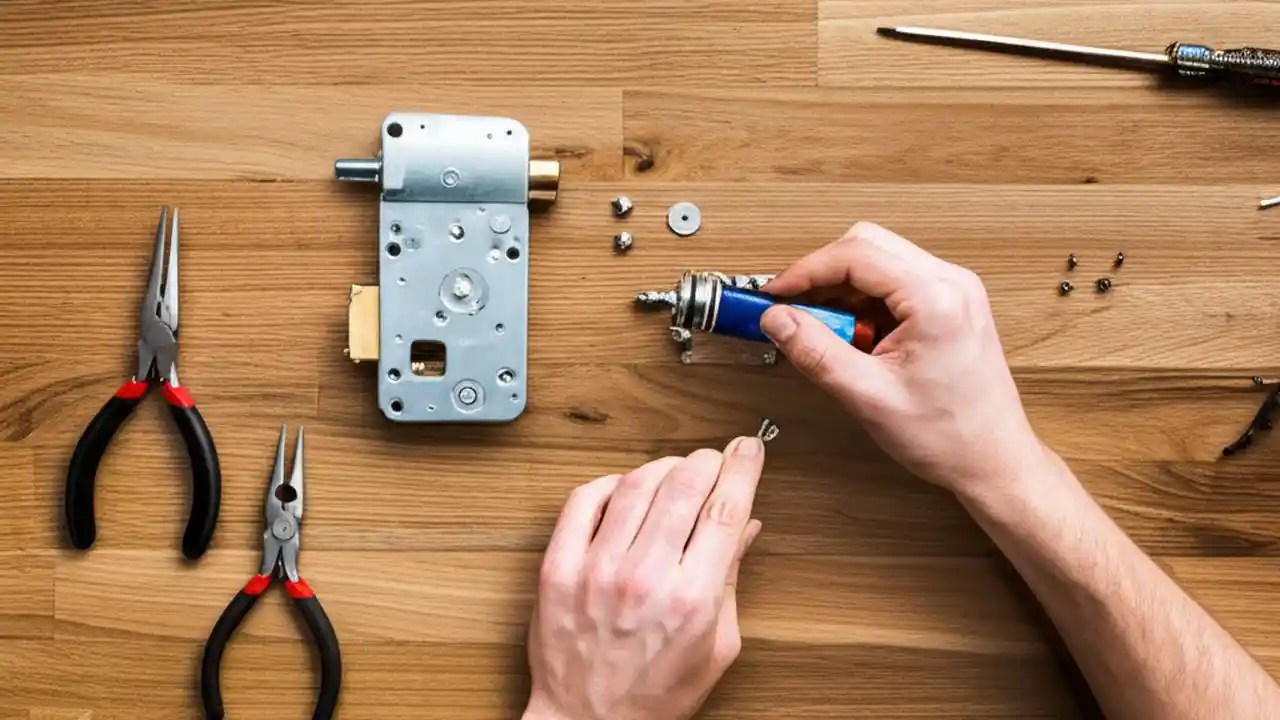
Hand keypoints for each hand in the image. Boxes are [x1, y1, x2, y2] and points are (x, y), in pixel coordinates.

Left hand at [524, 439, 765, 719]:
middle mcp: (644, 578)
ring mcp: (596, 570)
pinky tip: (624, 490)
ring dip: (661, 466)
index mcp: (692, 599)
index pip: (725, 509)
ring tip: (673, 473)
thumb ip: (731, 579)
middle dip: (706, 460)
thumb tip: (748, 524)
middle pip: (684, 485)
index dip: (743, 468)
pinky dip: (609, 482)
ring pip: (635, 484)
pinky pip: (582, 500)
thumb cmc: (655, 694)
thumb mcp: (717, 646)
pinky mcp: (557, 568)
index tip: (750, 447)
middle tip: (713, 460)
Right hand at [760, 222, 1044, 499]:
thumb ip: (816, 352)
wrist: (993, 460)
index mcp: (936, 298)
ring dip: (842, 290)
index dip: (805, 271)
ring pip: (879, 261)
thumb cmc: (948, 436)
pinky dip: (863, 302)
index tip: (773, 295)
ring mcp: (953, 291)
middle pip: (867, 245)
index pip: (856, 255)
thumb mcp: (868, 396)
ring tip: (823, 333)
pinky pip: (894, 283)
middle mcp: (951, 282)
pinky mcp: (949, 304)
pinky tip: (852, 337)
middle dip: (822, 274)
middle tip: (791, 311)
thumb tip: (775, 319)